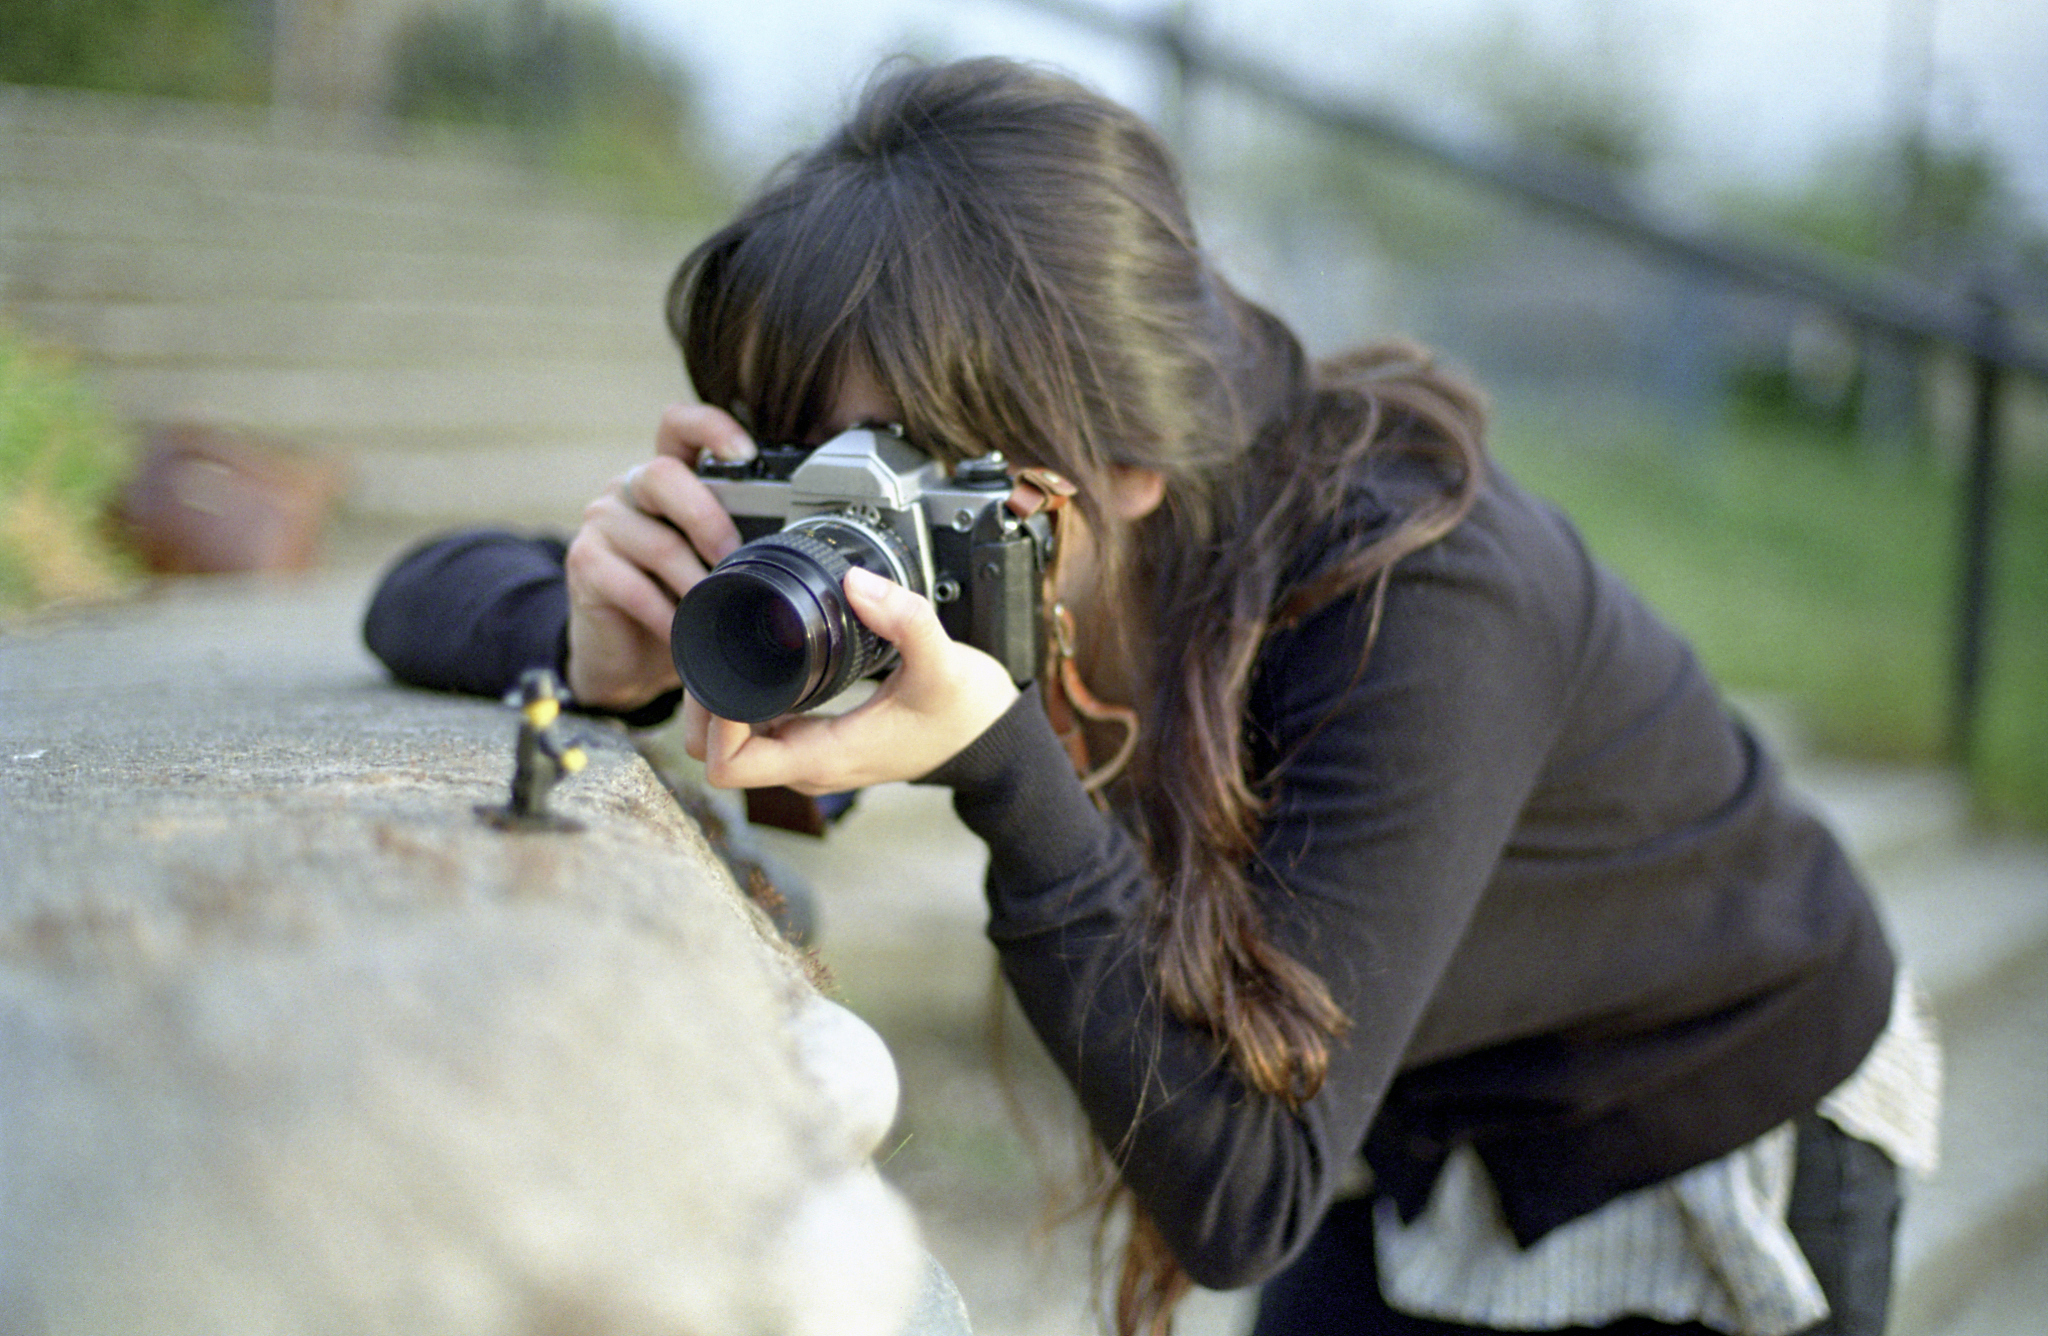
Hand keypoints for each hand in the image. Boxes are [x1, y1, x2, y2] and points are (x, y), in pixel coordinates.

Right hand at [563, 404, 753, 710]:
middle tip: (733, 558)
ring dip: (695, 582)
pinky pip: (632, 586)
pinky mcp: (585, 561)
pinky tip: (681, 629)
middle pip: (664, 475)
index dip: (710, 427)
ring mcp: (603, 521)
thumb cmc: (677, 598)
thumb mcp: (711, 562)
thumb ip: (738, 541)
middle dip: (709, 519)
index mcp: (668, 478)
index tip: (746, 454)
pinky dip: (665, 614)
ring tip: (717, 607)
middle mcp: (630, 488)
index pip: (679, 425)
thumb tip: (795, 550)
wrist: (625, 652)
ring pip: (657, 541)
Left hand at [683, 567, 1020, 792]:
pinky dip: (742, 702)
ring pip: (730, 746)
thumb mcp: (943, 662)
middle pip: (714, 755)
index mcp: (822, 759)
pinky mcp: (813, 744)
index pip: (728, 766)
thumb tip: (857, 581)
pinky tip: (755, 662)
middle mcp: (806, 768)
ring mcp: (807, 760)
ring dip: (718, 703)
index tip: (731, 670)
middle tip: (719, 651)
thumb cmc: (965, 713)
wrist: (991, 740)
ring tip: (732, 650)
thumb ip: (905, 619)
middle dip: (704, 706)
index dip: (713, 721)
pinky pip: (755, 732)